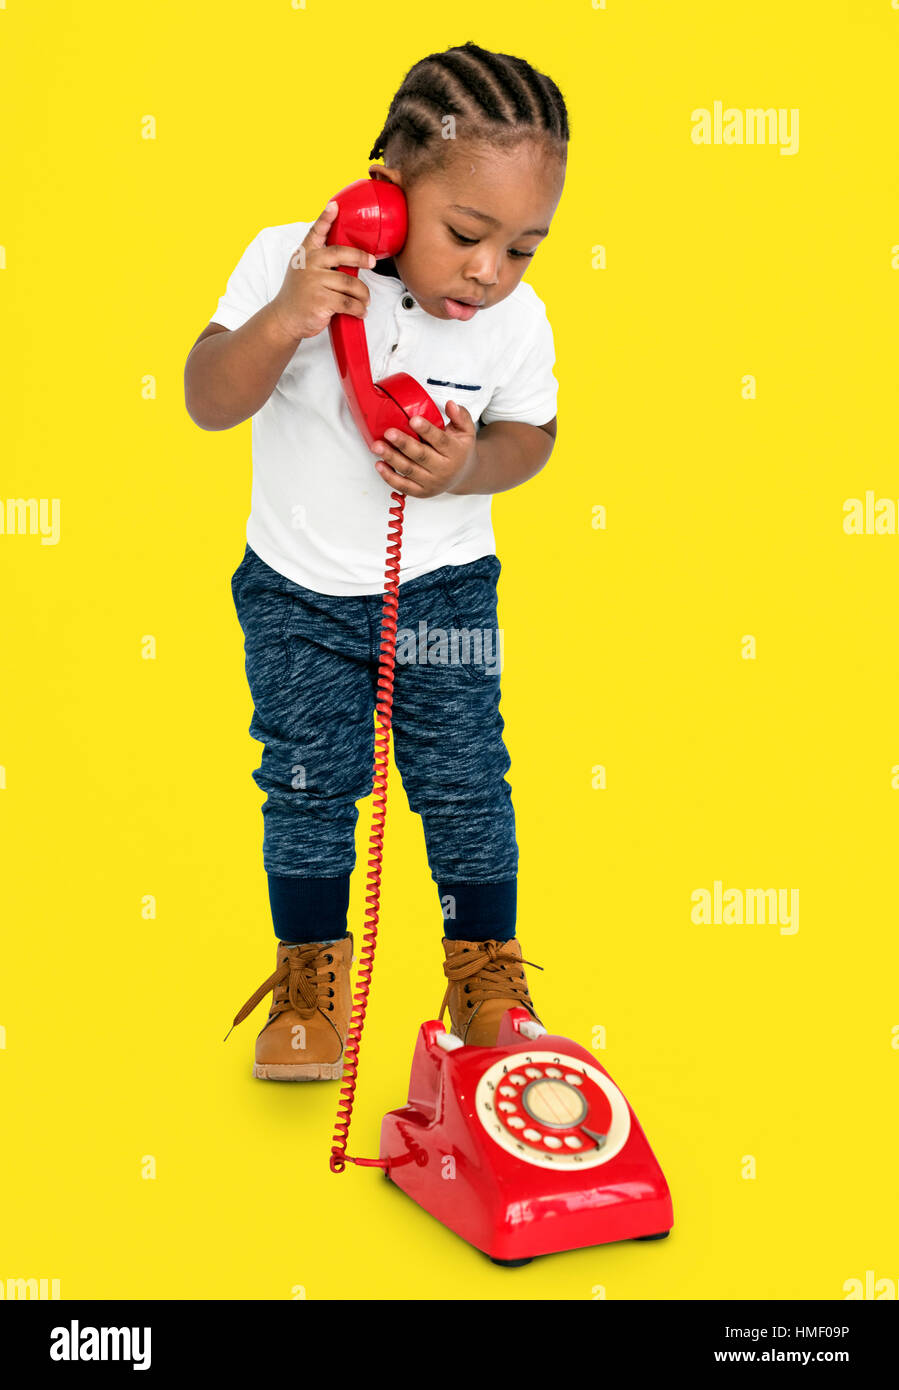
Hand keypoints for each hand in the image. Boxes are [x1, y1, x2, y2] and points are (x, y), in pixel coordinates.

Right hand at [269, 201, 374, 342]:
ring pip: (350, 283)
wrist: (285, 319)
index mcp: (305, 255)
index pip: (316, 232)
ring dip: (362, 293)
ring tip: (365, 299)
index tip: (335, 206)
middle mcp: (308, 265)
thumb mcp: (302, 271)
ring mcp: (314, 282)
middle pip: (341, 254)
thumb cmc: (300, 295)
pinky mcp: (321, 301)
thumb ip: (320, 261)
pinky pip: (348, 302)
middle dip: (361, 257)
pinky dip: (358, 308)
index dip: (326, 218)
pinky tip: (360, 310)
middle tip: (372, 262)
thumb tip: (349, 259)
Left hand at [371, 400, 478, 497]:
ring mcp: (432, 483)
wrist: (463, 476)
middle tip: (388, 432)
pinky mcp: (421, 492)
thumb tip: (450, 405)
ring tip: (377, 446)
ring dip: (391, 458)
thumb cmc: (460, 449)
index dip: (427, 430)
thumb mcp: (467, 431)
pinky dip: (389, 477)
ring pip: (409, 470)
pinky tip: (379, 465)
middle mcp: (444, 469)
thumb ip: (460, 416)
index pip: (441, 440)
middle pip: (422, 456)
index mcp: (455, 452)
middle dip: (403, 444)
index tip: (413, 419)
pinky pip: (403, 486)